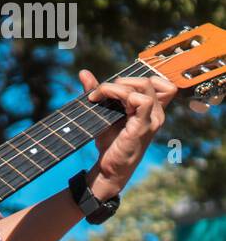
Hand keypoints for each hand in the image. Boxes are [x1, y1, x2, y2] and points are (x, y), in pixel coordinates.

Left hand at [78, 69, 178, 199]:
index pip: (158, 82)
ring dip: (117, 87)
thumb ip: (96, 91)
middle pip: (147, 80)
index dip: (137, 78)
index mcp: (151, 108)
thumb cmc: (109, 142)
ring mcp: (153, 119)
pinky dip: (120, 94)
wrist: (109, 167)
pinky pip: (142, 101)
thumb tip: (83, 73)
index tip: (113, 88)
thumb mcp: (102, 112)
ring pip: (144, 86)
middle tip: (99, 94)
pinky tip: (102, 102)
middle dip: (120, 81)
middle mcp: (156, 112)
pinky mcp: (144, 127)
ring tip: (99, 97)